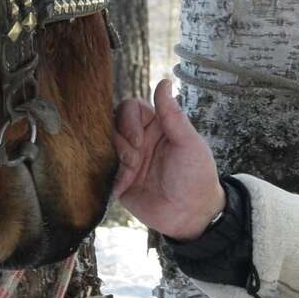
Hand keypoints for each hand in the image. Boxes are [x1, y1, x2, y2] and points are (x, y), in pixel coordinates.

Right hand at [112, 77, 224, 240]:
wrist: (191, 216)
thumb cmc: (196, 177)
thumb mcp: (188, 144)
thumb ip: (173, 114)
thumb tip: (164, 81)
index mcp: (157, 126)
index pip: (130, 107)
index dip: (128, 120)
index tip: (138, 141)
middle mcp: (139, 139)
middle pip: (112, 124)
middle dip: (120, 141)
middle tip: (134, 160)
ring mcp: (127, 160)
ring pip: (104, 146)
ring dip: (115, 159)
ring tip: (131, 175)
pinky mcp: (118, 180)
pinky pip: (101, 170)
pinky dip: (109, 176)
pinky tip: (122, 187)